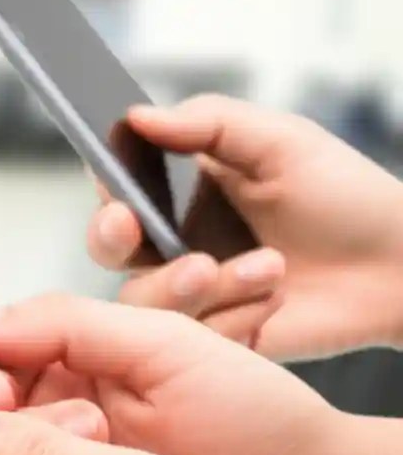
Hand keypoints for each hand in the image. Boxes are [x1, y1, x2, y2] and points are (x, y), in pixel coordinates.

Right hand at [88, 94, 402, 360]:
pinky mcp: (217, 336)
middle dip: (112, 240)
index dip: (106, 193)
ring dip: (195, 286)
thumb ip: (208, 122)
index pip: (116, 187)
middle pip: (109, 248)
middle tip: (135, 233)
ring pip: (142, 299)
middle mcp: (177, 242)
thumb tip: (136, 116)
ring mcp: (195, 293)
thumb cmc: (349, 199)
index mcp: (181, 190)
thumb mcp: (282, 141)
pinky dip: (233, 318)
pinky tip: (274, 302)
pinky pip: (188, 339)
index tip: (118, 199)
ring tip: (264, 270)